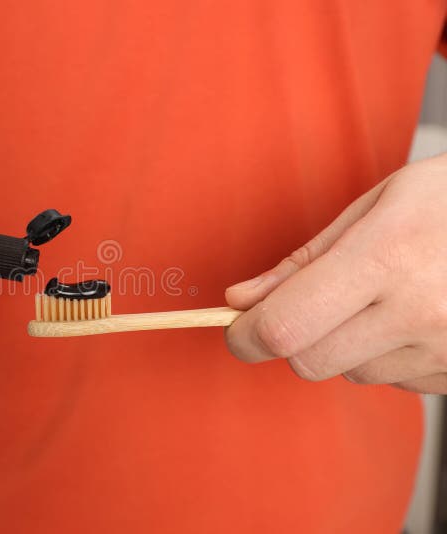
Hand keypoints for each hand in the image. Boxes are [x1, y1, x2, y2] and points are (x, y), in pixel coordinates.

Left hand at [225, 155, 446, 393]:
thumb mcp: (379, 204)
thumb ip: (304, 260)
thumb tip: (241, 301)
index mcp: (388, 258)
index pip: (285, 326)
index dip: (244, 335)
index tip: (236, 329)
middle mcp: (419, 311)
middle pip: (309, 362)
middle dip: (291, 338)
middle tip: (307, 304)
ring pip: (352, 373)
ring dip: (345, 344)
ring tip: (384, 295)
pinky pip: (396, 381)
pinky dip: (387, 355)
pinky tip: (415, 315)